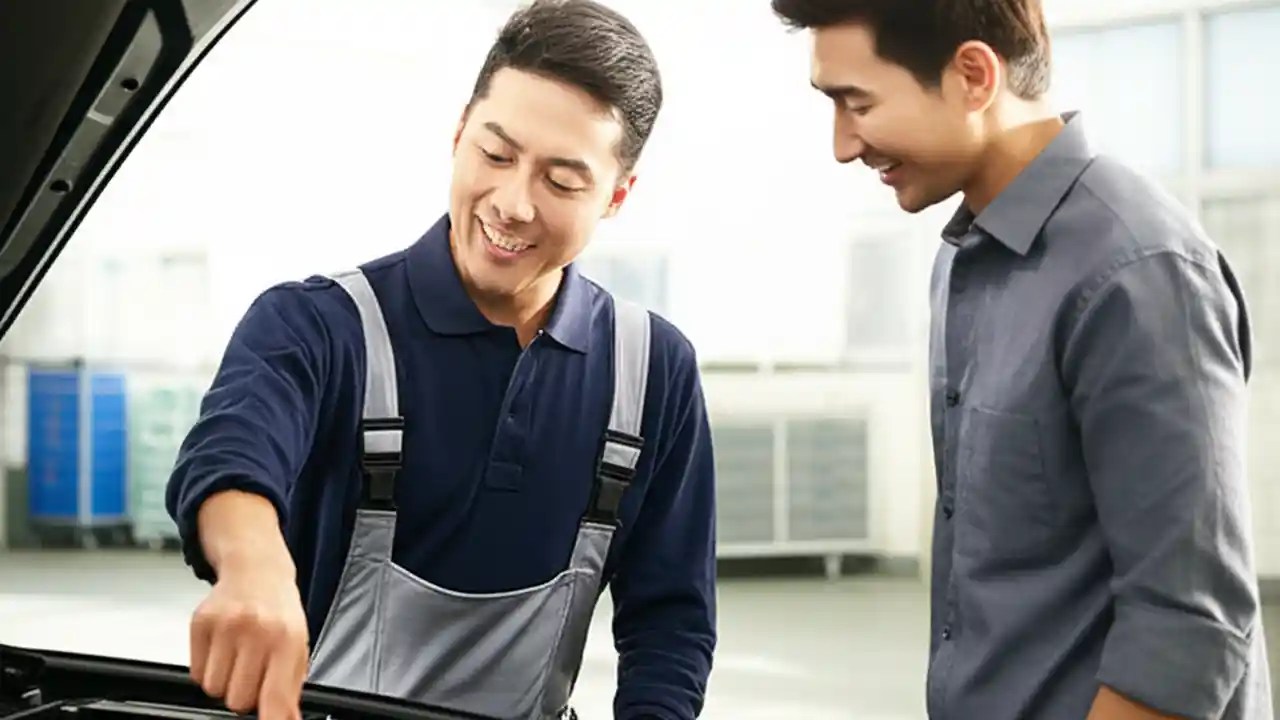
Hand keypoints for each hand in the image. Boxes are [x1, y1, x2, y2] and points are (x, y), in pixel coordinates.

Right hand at [188, 553, 309, 718]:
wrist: (256, 569)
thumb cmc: (279, 611)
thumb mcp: (298, 644)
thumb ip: (291, 686)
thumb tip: (286, 719)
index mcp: (287, 638)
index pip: (275, 694)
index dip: (271, 717)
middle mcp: (256, 630)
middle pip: (237, 699)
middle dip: (245, 694)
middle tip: (254, 672)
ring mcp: (225, 626)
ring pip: (213, 689)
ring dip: (224, 682)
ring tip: (238, 658)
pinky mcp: (200, 623)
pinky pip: (195, 673)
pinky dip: (207, 669)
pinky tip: (223, 649)